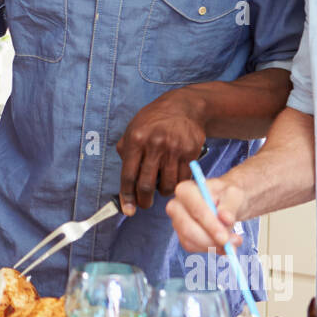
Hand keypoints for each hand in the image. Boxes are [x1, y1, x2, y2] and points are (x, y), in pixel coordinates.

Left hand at [117, 90, 207, 214]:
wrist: (183, 107)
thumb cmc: (154, 119)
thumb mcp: (133, 128)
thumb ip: (126, 150)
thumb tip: (125, 178)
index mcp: (136, 139)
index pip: (128, 175)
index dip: (127, 196)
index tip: (128, 209)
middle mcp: (155, 144)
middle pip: (146, 185)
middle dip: (143, 200)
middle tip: (143, 204)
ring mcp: (174, 149)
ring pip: (166, 186)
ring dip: (161, 193)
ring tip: (160, 188)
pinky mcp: (191, 153)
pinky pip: (182, 179)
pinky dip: (176, 185)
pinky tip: (173, 180)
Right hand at [167, 175, 245, 251]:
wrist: (226, 202)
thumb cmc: (228, 195)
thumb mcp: (235, 195)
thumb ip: (231, 206)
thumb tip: (226, 219)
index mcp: (186, 190)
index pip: (195, 209)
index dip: (209, 224)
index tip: (224, 238)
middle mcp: (176, 206)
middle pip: (187, 228)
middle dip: (209, 240)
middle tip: (230, 245)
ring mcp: (177, 222)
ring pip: (190, 241)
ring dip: (212, 246)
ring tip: (233, 241)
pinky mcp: (182, 235)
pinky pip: (193, 247)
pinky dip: (210, 249)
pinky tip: (224, 244)